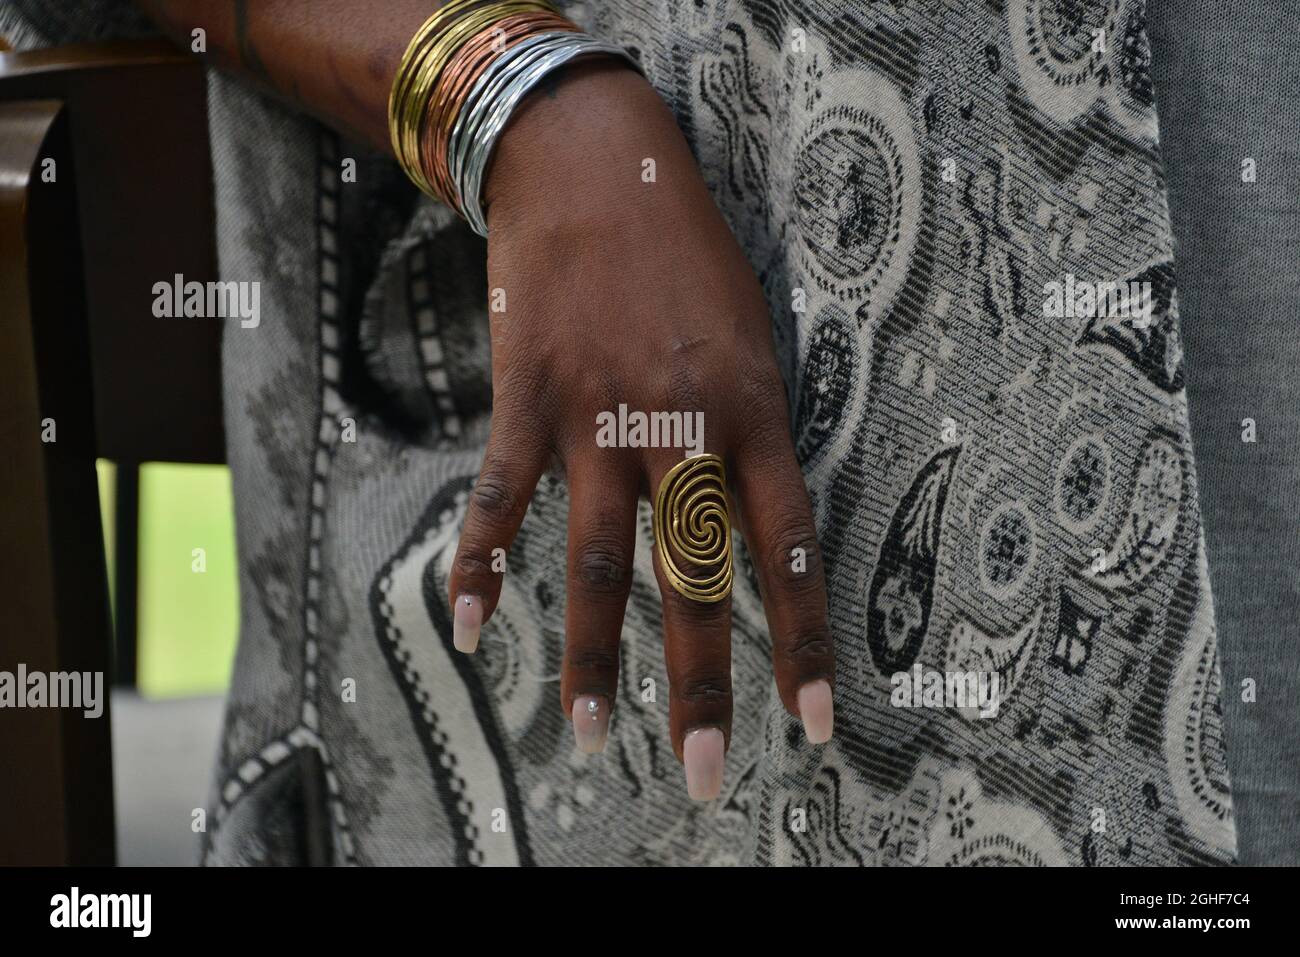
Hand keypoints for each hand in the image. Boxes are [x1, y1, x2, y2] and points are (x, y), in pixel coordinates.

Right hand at [446, 60, 833, 800]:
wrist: (589, 160)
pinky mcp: (527, 398)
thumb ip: (754, 425)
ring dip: (594, 657)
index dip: (802, 643)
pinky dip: (483, 567)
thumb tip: (752, 520)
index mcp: (752, 408)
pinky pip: (503, 501)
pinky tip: (471, 630)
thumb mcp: (751, 328)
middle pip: (695, 575)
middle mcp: (681, 425)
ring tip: (596, 734)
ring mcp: (599, 415)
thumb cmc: (683, 247)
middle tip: (709, 775)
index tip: (814, 727)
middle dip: (703, 684)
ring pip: (601, 560)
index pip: (788, 548)